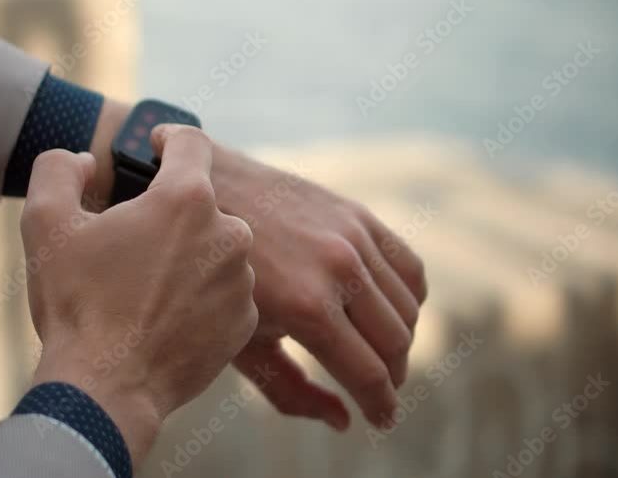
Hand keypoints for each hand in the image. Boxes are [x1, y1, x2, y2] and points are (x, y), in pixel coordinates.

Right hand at [22, 125, 257, 464]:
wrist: (104, 389)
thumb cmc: (75, 303)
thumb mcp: (45, 222)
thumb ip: (61, 169)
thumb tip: (86, 163)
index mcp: (186, 199)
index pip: (190, 142)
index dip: (168, 136)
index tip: (156, 143)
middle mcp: (228, 234)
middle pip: (199, 205)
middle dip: (167, 216)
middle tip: (128, 245)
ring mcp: (242, 282)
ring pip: (213, 251)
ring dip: (185, 258)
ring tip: (141, 290)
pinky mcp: (244, 322)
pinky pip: (222, 293)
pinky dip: (198, 297)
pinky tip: (162, 318)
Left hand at [211, 146, 427, 429]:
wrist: (207, 194)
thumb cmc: (214, 278)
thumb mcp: (241, 340)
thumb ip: (291, 390)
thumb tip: (342, 421)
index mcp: (307, 307)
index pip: (368, 373)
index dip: (380, 406)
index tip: (380, 420)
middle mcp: (338, 269)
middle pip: (396, 344)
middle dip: (391, 377)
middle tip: (378, 389)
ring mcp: (352, 237)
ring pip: (409, 308)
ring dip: (400, 341)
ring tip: (380, 354)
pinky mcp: (357, 214)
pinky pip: (409, 266)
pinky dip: (410, 297)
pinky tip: (389, 311)